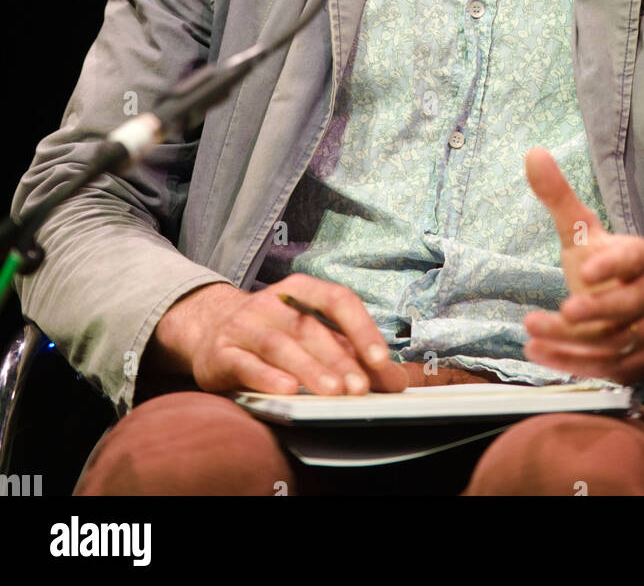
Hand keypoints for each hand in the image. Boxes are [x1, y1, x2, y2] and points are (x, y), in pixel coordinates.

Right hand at [150, 274, 408, 396]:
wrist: (206, 328)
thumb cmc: (273, 333)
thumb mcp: (311, 334)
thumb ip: (351, 354)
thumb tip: (398, 381)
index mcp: (299, 291)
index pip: (336, 299)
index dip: (361, 327)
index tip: (381, 359)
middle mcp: (271, 304)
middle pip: (310, 328)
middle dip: (338, 358)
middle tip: (361, 387)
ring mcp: (244, 326)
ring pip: (279, 345)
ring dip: (308, 368)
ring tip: (333, 391)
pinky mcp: (221, 354)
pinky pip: (245, 363)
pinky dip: (266, 377)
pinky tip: (286, 391)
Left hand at [522, 147, 643, 382]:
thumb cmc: (608, 266)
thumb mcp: (584, 232)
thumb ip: (560, 197)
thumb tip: (533, 153)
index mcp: (642, 260)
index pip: (638, 257)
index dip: (614, 263)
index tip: (585, 268)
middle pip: (631, 306)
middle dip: (600, 310)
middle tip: (567, 309)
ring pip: (616, 342)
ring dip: (574, 341)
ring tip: (532, 331)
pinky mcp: (633, 363)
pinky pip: (606, 368)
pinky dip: (571, 362)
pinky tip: (537, 352)